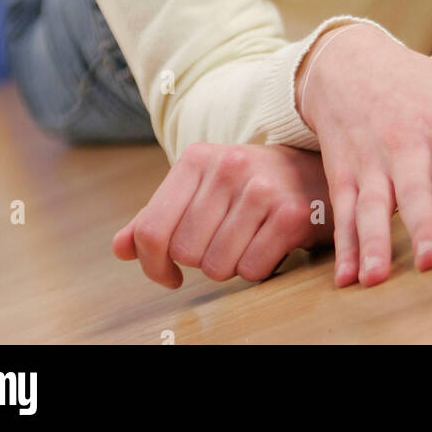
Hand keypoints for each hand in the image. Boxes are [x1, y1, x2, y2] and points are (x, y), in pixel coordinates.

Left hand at [112, 142, 333, 288]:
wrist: (311, 174)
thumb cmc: (246, 187)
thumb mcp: (199, 190)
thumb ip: (156, 217)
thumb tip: (120, 248)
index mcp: (196, 158)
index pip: (152, 230)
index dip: (153, 264)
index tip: (168, 273)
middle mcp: (227, 166)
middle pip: (185, 252)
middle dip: (200, 260)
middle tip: (221, 244)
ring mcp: (261, 188)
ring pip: (217, 266)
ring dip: (230, 266)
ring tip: (246, 241)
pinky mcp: (290, 214)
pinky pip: (252, 269)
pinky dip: (258, 268)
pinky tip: (268, 244)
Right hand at [295, 23, 431, 287]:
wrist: (347, 63)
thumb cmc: (407, 80)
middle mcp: (402, 148)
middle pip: (412, 190)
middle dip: (422, 224)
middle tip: (431, 257)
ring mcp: (370, 165)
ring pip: (371, 208)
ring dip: (373, 243)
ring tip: (376, 276)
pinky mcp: (345, 176)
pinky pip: (344, 215)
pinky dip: (345, 248)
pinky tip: (348, 276)